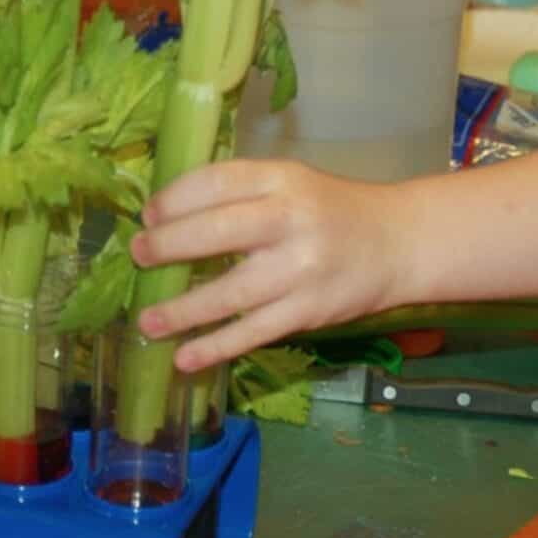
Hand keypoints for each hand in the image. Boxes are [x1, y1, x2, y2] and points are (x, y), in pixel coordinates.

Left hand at [130, 159, 404, 370]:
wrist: (397, 244)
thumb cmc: (333, 212)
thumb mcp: (293, 184)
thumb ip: (242, 195)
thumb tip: (167, 219)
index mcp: (283, 180)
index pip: (218, 182)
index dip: (175, 199)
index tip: (149, 215)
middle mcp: (291, 220)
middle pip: (216, 233)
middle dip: (168, 246)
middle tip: (139, 256)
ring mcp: (301, 269)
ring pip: (229, 293)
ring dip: (182, 311)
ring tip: (147, 322)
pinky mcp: (309, 311)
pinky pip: (253, 332)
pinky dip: (215, 347)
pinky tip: (185, 357)